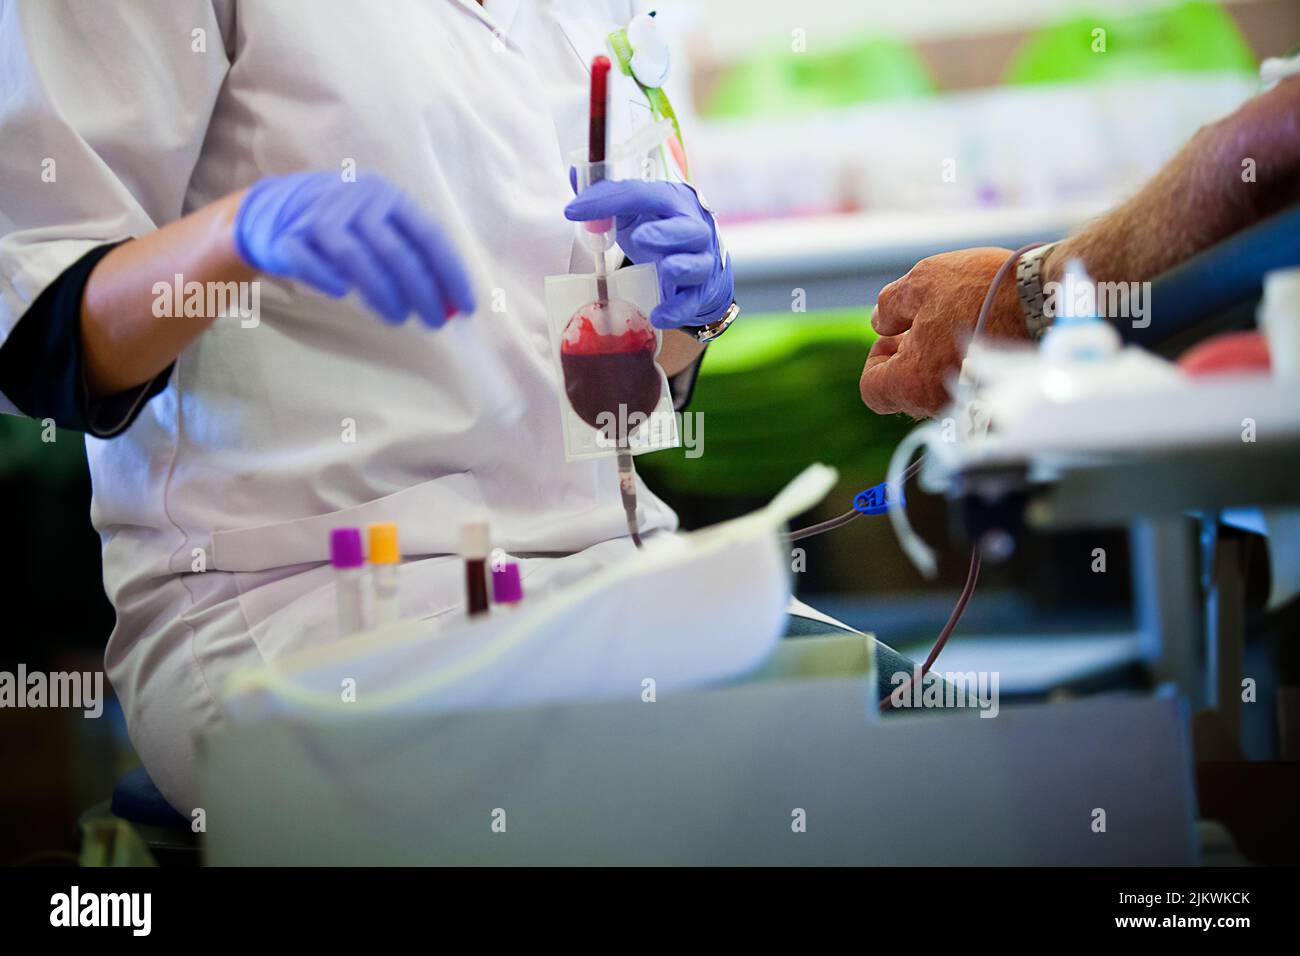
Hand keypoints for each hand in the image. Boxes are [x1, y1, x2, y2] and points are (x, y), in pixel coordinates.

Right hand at [232, 171, 474, 326]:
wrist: (275, 207)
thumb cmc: (343, 222)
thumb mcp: (379, 223)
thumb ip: (412, 254)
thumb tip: (449, 300)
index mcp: (387, 196)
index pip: (428, 236)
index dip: (450, 274)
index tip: (465, 307)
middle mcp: (355, 200)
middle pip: (395, 251)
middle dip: (421, 291)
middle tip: (434, 321)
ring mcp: (318, 216)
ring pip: (356, 259)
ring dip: (382, 294)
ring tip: (397, 317)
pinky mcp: (288, 236)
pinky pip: (310, 262)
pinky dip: (326, 279)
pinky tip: (340, 293)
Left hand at [564, 180, 733, 329]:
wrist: (698, 261)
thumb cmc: (660, 229)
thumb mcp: (634, 211)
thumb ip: (607, 194)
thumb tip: (577, 172)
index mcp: (671, 201)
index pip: (641, 195)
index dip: (607, 200)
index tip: (572, 211)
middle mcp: (691, 228)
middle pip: (688, 229)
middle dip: (665, 233)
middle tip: (641, 237)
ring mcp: (700, 261)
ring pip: (697, 264)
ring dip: (681, 267)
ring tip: (666, 269)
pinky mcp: (700, 290)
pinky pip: (691, 301)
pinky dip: (677, 309)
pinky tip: (659, 315)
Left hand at [859, 247, 1027, 417]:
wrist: (1046, 298)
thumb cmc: (981, 288)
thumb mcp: (921, 282)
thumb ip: (889, 305)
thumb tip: (880, 323)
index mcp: (913, 383)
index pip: (871, 390)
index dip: (875, 360)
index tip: (895, 336)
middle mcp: (938, 404)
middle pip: (904, 393)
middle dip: (907, 359)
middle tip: (924, 325)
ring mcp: (968, 406)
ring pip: (934, 391)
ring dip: (934, 362)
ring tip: (954, 324)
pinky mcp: (993, 399)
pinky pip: (964, 390)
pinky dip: (961, 367)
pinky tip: (976, 336)